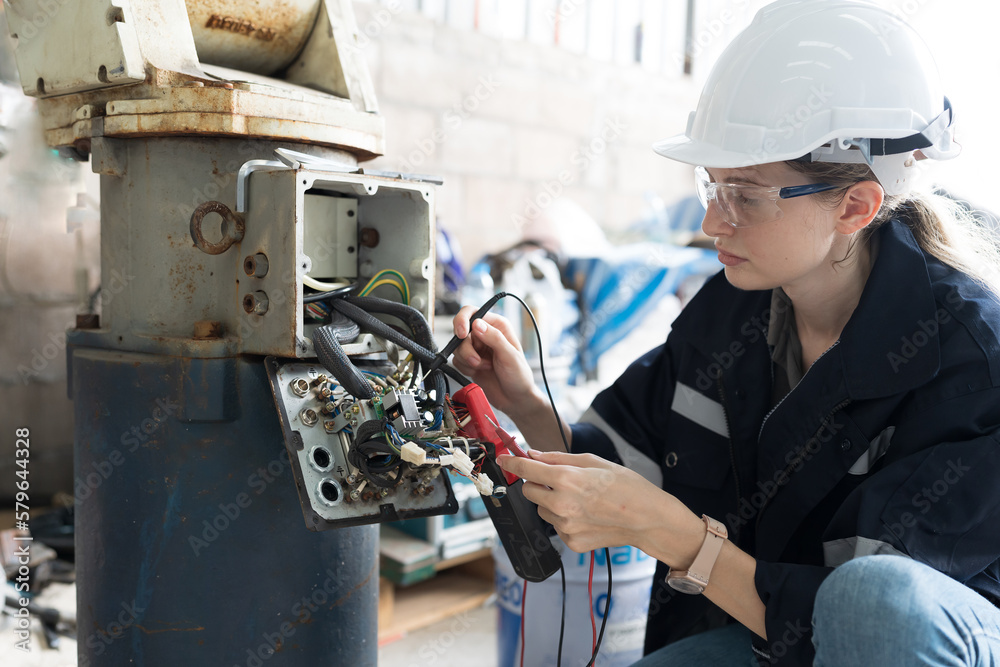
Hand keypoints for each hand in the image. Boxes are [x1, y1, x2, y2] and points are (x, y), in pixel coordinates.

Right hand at [451, 306, 543, 417]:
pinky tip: (479, 372)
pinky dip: (465, 368)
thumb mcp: (509, 355)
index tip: (461, 334)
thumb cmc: (519, 376)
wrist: (515, 399)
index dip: (463, 321)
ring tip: (483, 367)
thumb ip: (494, 338)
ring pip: (457, 347)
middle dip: (466, 348)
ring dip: (467, 360)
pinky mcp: (469, 361)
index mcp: (497, 326)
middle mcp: (485, 334)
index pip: (473, 313)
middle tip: (476, 361)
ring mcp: (476, 348)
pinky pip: (457, 360)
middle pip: (461, 331)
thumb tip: (477, 323)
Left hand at [498, 450, 704, 565]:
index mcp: (566, 479)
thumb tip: (533, 454)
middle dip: (537, 483)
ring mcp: (565, 526)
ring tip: (579, 499)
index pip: (526, 470)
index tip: (503, 459)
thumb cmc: (626, 486)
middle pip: (528, 491)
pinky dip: (565, 518)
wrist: (648, 520)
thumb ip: (558, 458)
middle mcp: (561, 504)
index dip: (512, 463)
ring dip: (551, 502)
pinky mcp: (571, 542)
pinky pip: (556, 526)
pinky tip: (586, 515)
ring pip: (542, 510)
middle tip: (559, 480)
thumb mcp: (594, 461)